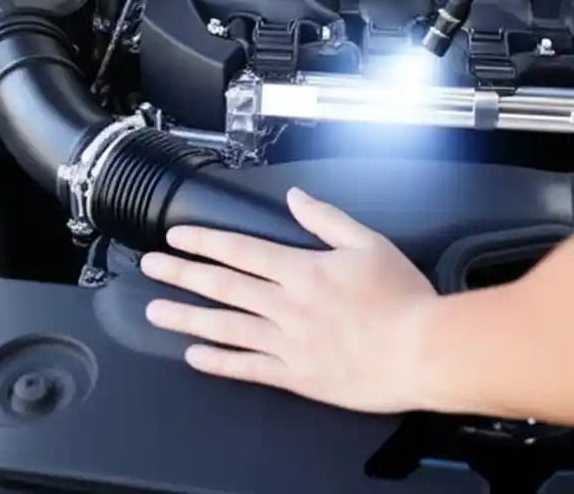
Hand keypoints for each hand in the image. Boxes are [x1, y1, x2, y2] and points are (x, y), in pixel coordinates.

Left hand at [140, 188, 438, 412]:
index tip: (177, 238)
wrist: (423, 351)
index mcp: (303, 270)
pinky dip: (218, 362)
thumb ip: (326, 219)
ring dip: (186, 318)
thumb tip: (295, 197)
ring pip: (225, 327)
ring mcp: (289, 343)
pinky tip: (195, 356)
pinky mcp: (297, 375)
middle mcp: (288, 305)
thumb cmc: (403, 299)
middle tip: (150, 267)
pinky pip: (248, 367)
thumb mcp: (369, 243)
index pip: (240, 250)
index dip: (204, 242)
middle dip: (181, 274)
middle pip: (222, 285)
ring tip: (156, 312)